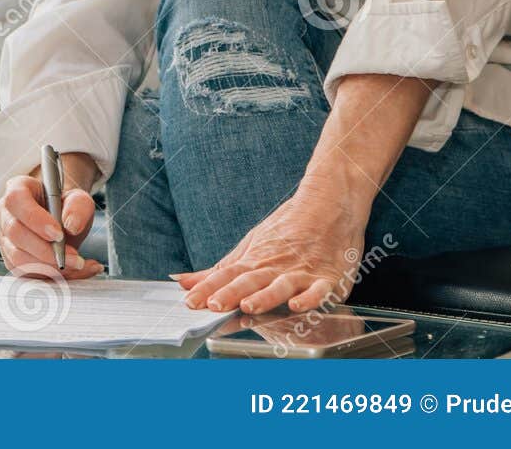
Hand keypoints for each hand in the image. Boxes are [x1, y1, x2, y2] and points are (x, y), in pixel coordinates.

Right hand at [0, 152, 103, 279]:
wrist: (62, 221)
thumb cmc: (65, 207)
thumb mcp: (79, 199)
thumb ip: (78, 207)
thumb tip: (71, 226)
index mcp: (18, 189)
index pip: (16, 201)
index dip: (35, 219)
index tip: (58, 234)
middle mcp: (5, 213)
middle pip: (15, 233)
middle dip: (46, 250)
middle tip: (74, 257)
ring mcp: (5, 238)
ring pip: (17, 257)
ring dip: (49, 267)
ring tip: (78, 264)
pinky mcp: (11, 259)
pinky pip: (25, 274)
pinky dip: (52, 277)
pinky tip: (75, 271)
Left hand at [174, 182, 366, 313]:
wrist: (328, 204)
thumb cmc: (288, 229)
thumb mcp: (250, 246)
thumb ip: (219, 270)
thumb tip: (182, 281)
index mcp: (256, 261)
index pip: (226, 276)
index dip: (208, 289)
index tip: (190, 301)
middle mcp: (275, 267)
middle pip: (249, 281)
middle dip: (230, 294)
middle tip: (213, 305)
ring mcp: (301, 272)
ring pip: (280, 286)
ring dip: (264, 297)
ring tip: (248, 305)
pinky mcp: (328, 278)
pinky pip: (319, 290)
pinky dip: (309, 298)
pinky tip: (297, 305)